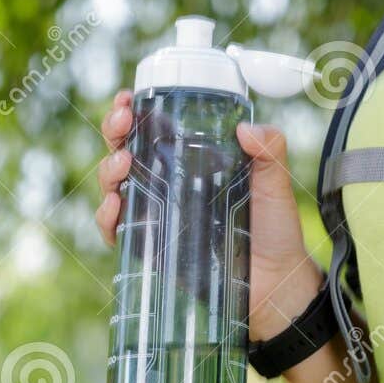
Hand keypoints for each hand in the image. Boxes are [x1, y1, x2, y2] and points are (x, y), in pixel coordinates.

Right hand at [95, 93, 324, 345]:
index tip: (130, 98)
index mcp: (195, 160)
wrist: (276, 284)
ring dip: (109, 169)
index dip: (137, 110)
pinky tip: (116, 205)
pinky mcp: (152, 247)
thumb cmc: (275, 229)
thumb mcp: (276, 182)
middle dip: (115, 129)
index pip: (157, 128)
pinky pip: (117, 230)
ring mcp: (157, 214)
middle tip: (122, 120)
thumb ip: (270, 149)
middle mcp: (169, 183)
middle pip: (127, 149)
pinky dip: (107, 217)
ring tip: (123, 163)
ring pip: (115, 185)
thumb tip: (246, 129)